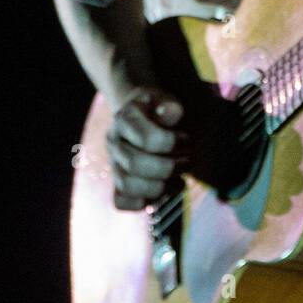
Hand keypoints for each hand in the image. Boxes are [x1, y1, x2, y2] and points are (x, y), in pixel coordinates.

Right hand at [105, 86, 193, 211]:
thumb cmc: (161, 109)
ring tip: (180, 179)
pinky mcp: (117, 183)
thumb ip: (170, 105)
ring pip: (127, 186)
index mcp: (125, 118)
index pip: (147, 139)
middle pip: (134, 164)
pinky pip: (121, 202)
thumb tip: (171, 113)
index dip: (172, 144)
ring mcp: (114, 164)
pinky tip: (164, 191)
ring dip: (160, 187)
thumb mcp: (166, 100)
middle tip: (188, 161)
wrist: (145, 116)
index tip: (187, 139)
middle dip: (169, 167)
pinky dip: (143, 202)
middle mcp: (114, 142)